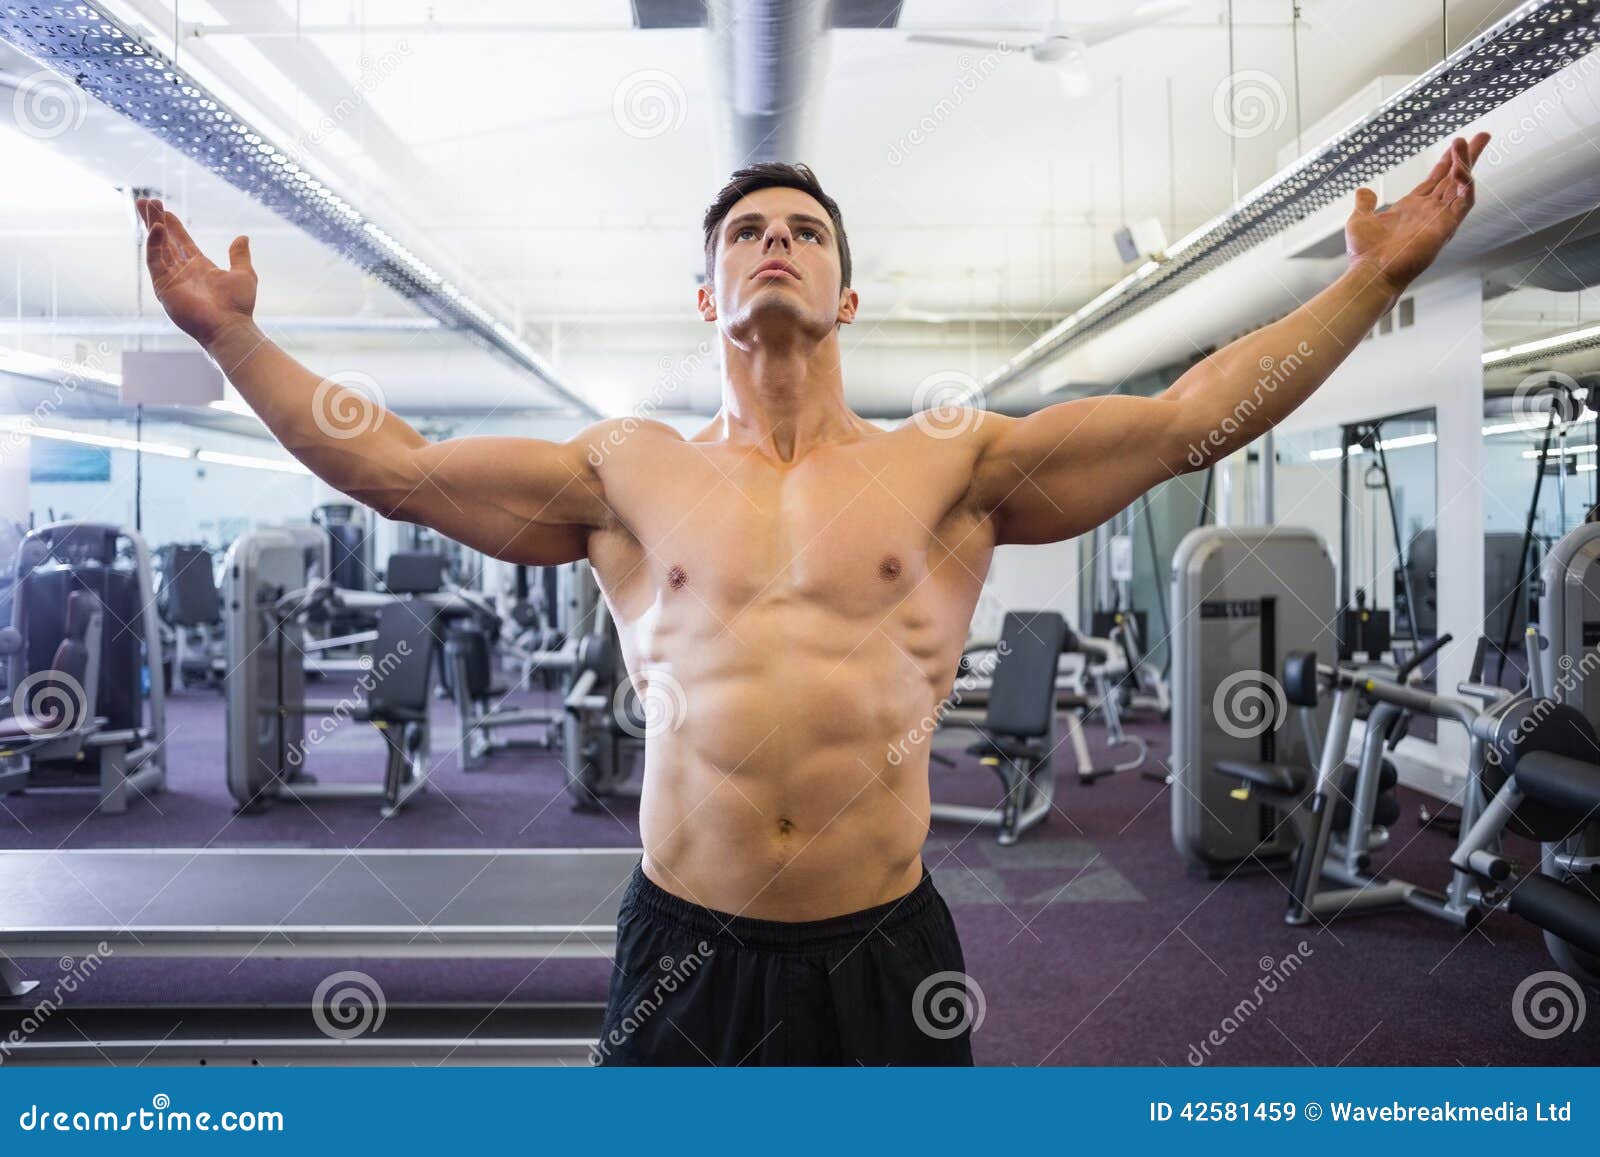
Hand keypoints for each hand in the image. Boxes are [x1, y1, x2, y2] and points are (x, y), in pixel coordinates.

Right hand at [135, 197, 257, 347]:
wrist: (230, 326)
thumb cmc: (238, 306)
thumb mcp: (244, 274)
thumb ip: (239, 256)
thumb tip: (242, 237)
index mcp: (199, 267)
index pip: (181, 242)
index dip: (173, 226)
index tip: (165, 209)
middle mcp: (182, 271)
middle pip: (165, 240)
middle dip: (156, 220)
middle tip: (146, 200)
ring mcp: (171, 278)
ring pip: (157, 246)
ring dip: (153, 225)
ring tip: (147, 205)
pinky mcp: (163, 286)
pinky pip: (155, 261)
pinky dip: (154, 243)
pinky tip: (157, 227)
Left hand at [1344, 132, 1489, 294]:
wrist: (1370, 272)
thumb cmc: (1365, 253)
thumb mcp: (1361, 220)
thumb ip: (1366, 204)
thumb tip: (1364, 191)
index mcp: (1413, 207)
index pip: (1436, 179)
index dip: (1447, 161)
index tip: (1458, 143)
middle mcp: (1430, 211)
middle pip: (1454, 178)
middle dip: (1468, 156)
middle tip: (1482, 135)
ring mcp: (1440, 218)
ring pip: (1461, 185)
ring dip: (1466, 163)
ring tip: (1467, 142)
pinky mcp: (1446, 226)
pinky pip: (1463, 201)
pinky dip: (1466, 184)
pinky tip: (1462, 168)